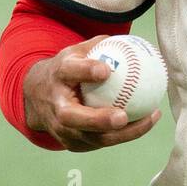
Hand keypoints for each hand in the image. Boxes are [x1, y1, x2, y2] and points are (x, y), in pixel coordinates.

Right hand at [23, 35, 161, 151]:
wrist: (37, 97)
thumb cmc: (67, 70)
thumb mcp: (77, 52)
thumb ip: (101, 46)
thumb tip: (132, 41)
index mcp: (58, 76)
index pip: (69, 72)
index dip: (86, 71)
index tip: (105, 71)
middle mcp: (56, 106)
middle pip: (73, 118)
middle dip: (98, 120)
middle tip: (123, 117)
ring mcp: (62, 129)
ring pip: (92, 138)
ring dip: (123, 133)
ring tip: (149, 119)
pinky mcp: (73, 144)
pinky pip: (102, 142)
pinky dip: (125, 135)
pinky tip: (146, 122)